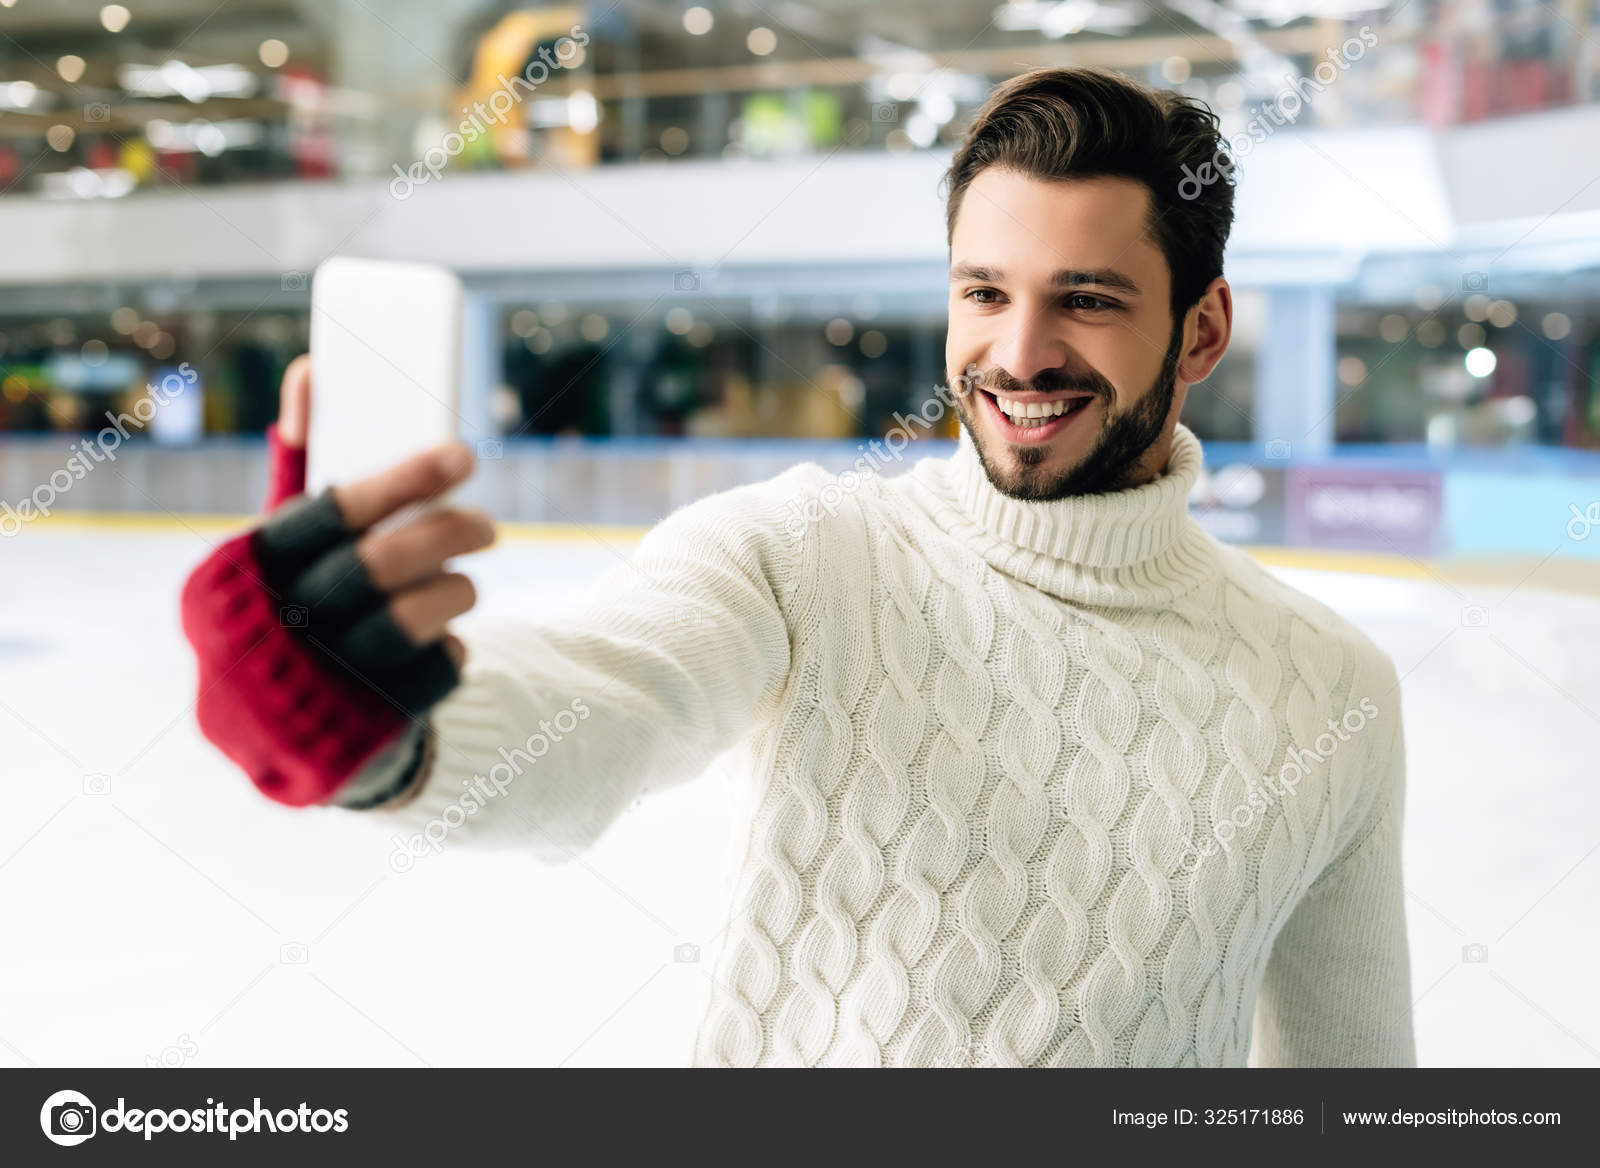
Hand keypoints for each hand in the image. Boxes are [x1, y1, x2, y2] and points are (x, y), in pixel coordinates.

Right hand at [181, 366, 494, 806]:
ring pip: (412, 622)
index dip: (400, 480)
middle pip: (375, 567)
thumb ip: (300, 466)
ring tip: (463, 582)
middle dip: (447, 534)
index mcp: (235, 577)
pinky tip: (441, 639)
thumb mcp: (283, 545)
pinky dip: (451, 649)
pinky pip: (436, 675)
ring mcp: (312, 691)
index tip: (462, 454)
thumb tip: (311, 371)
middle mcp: (266, 634)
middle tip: (489, 524)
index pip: (326, 513)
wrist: (279, 729)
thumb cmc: (290, 604)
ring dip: (455, 592)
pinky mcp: (363, 734)